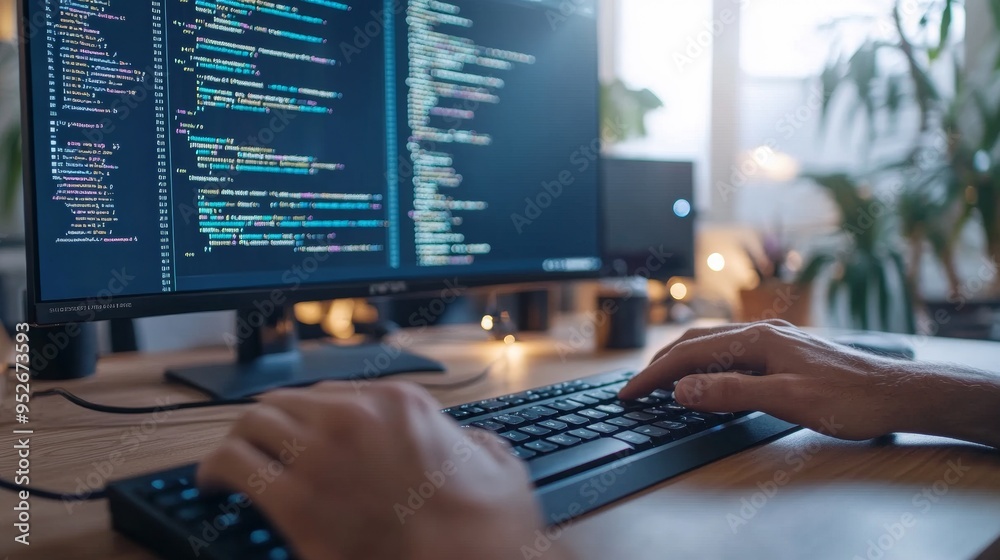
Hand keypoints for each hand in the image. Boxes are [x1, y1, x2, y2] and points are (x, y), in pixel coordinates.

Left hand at [198, 382, 553, 559]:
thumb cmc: (486, 529)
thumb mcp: (497, 465)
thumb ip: (470, 443)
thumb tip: (465, 446)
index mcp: (399, 405)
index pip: (333, 392)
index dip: (312, 415)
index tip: (303, 430)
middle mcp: (354, 418)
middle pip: (286, 402)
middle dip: (269, 422)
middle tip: (259, 441)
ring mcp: (320, 456)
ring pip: (252, 424)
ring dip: (238, 439)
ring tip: (228, 458)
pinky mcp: (295, 502)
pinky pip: (233, 467)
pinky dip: (214, 470)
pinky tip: (212, 483)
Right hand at [619, 320, 999, 445]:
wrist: (898, 394)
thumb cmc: (848, 398)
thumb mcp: (786, 400)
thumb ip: (731, 391)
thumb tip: (682, 388)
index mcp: (757, 339)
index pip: (689, 354)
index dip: (654, 375)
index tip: (628, 393)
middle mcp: (761, 332)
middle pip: (695, 341)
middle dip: (660, 363)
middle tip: (635, 388)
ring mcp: (774, 340)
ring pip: (713, 343)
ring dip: (682, 360)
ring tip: (661, 381)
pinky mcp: (785, 352)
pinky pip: (731, 352)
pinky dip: (706, 363)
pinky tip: (708, 377)